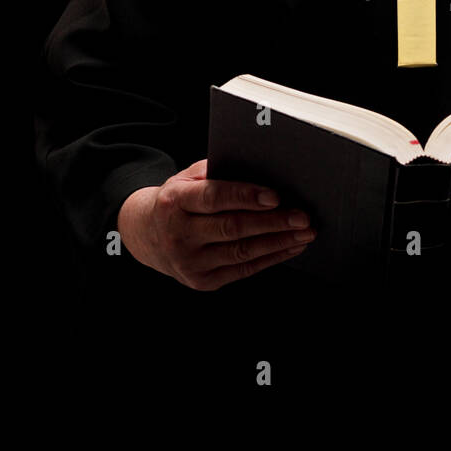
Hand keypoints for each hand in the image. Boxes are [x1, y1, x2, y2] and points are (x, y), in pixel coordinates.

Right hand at [116, 158, 316, 290]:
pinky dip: (271, 258)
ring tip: (304, 232)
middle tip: (302, 216)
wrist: (146, 235)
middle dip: (273, 222)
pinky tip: (290, 247)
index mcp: (174, 202)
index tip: (276, 196)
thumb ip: (217, 172)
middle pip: (232, 228)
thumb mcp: (187, 179)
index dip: (246, 196)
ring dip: (278, 242)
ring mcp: (190, 262)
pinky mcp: (202, 281)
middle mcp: (179, 234)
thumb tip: (261, 169)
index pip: (213, 198)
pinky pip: (243, 270)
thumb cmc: (177, 202)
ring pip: (242, 252)